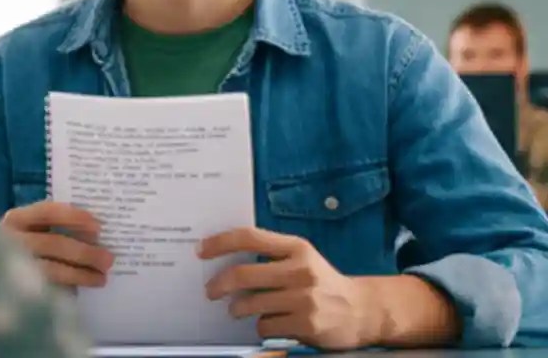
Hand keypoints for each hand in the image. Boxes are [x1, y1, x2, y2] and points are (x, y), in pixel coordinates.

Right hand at [0, 201, 114, 287]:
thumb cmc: (23, 246)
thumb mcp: (33, 230)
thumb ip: (55, 228)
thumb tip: (94, 235)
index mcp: (16, 218)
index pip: (47, 211)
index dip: (74, 217)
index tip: (98, 227)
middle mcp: (10, 239)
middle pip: (53, 243)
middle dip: (84, 252)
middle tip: (108, 259)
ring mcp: (11, 265)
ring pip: (51, 269)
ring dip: (81, 274)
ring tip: (101, 278)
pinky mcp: (14, 288)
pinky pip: (46, 288)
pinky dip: (67, 288)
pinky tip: (80, 290)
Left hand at [200, 227, 380, 349]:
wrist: (362, 311)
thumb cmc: (321, 281)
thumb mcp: (302, 258)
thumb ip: (271, 253)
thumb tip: (225, 254)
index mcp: (297, 247)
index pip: (249, 238)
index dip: (220, 242)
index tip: (200, 250)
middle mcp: (301, 270)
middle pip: (243, 274)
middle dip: (218, 284)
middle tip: (210, 290)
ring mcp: (304, 298)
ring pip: (250, 303)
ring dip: (236, 308)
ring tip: (236, 310)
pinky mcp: (306, 323)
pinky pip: (265, 326)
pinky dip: (261, 326)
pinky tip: (270, 323)